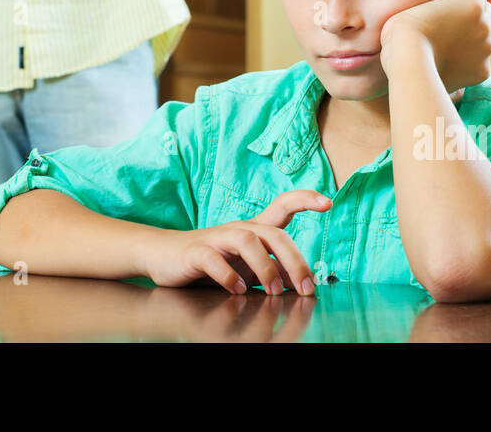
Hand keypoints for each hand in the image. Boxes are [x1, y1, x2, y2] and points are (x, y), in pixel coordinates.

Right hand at [139, 190, 330, 293]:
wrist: (162, 256)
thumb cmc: (211, 261)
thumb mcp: (245, 265)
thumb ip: (272, 269)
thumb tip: (301, 283)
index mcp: (253, 229)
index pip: (282, 206)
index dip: (304, 199)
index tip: (327, 202)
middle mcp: (237, 229)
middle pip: (272, 233)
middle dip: (294, 260)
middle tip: (306, 289)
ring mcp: (216, 238)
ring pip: (246, 240)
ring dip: (265, 267)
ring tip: (273, 291)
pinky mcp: (195, 253)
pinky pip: (214, 259)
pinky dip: (229, 276)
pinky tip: (238, 289)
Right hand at [380, 0, 490, 94]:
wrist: (409, 64)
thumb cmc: (404, 32)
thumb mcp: (417, 6)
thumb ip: (437, 4)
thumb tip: (437, 8)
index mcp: (473, 4)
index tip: (451, 3)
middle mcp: (485, 25)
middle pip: (487, 15)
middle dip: (472, 18)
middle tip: (448, 27)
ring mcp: (485, 49)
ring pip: (483, 40)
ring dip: (470, 42)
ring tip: (444, 49)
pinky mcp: (482, 71)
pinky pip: (478, 63)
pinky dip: (467, 64)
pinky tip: (448, 64)